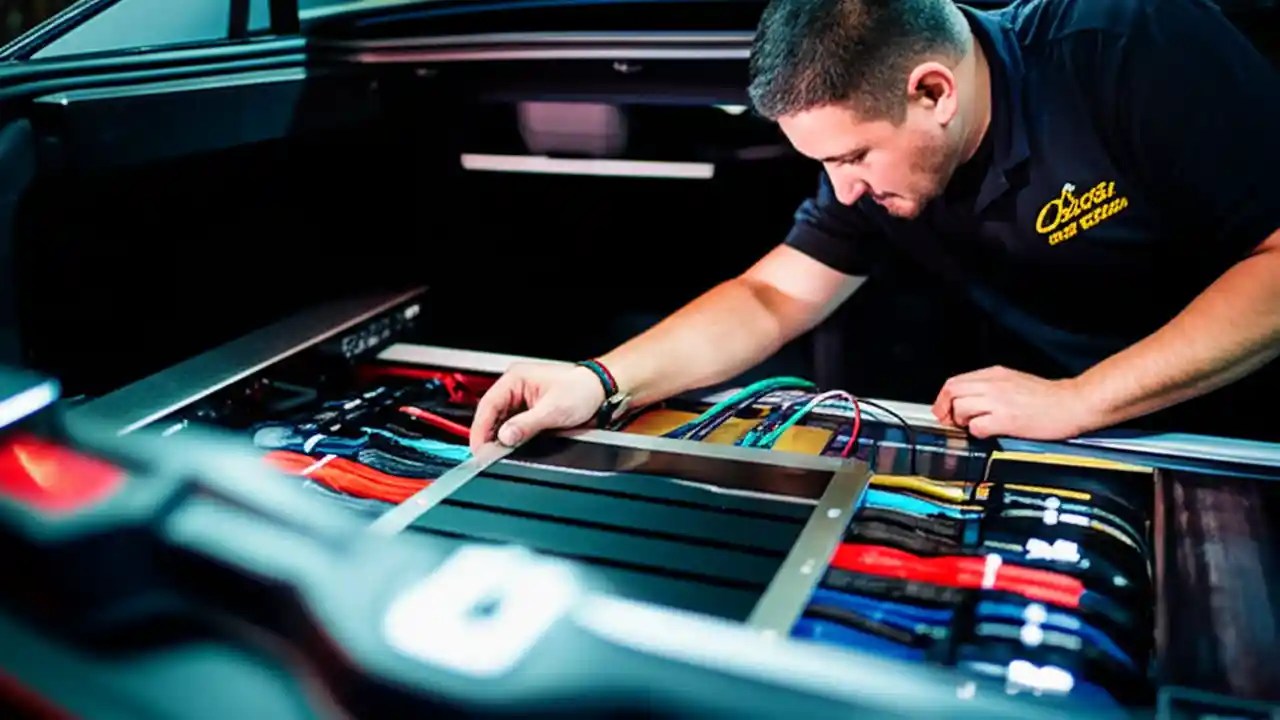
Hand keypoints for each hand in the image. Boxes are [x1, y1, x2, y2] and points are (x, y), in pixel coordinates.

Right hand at [469, 361, 605, 451]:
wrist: (602, 392)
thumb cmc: (582, 390)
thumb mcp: (552, 410)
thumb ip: (526, 425)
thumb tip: (505, 437)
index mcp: (515, 379)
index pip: (488, 405)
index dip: (480, 428)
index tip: (478, 448)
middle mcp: (516, 388)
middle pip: (492, 415)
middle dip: (488, 435)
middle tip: (485, 456)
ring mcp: (522, 400)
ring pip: (501, 422)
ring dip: (499, 438)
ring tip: (496, 454)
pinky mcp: (530, 411)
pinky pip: (513, 426)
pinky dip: (511, 437)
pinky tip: (510, 448)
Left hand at [931, 366, 1095, 439]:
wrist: (1073, 403)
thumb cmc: (1049, 397)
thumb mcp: (1014, 381)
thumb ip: (990, 387)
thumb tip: (968, 400)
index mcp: (994, 374)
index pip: (955, 382)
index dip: (944, 398)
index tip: (944, 411)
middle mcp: (993, 384)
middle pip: (952, 392)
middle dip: (945, 409)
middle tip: (952, 422)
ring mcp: (999, 401)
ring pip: (960, 408)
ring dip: (961, 421)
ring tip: (974, 426)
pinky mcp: (1007, 419)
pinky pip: (977, 426)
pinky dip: (977, 432)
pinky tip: (988, 432)